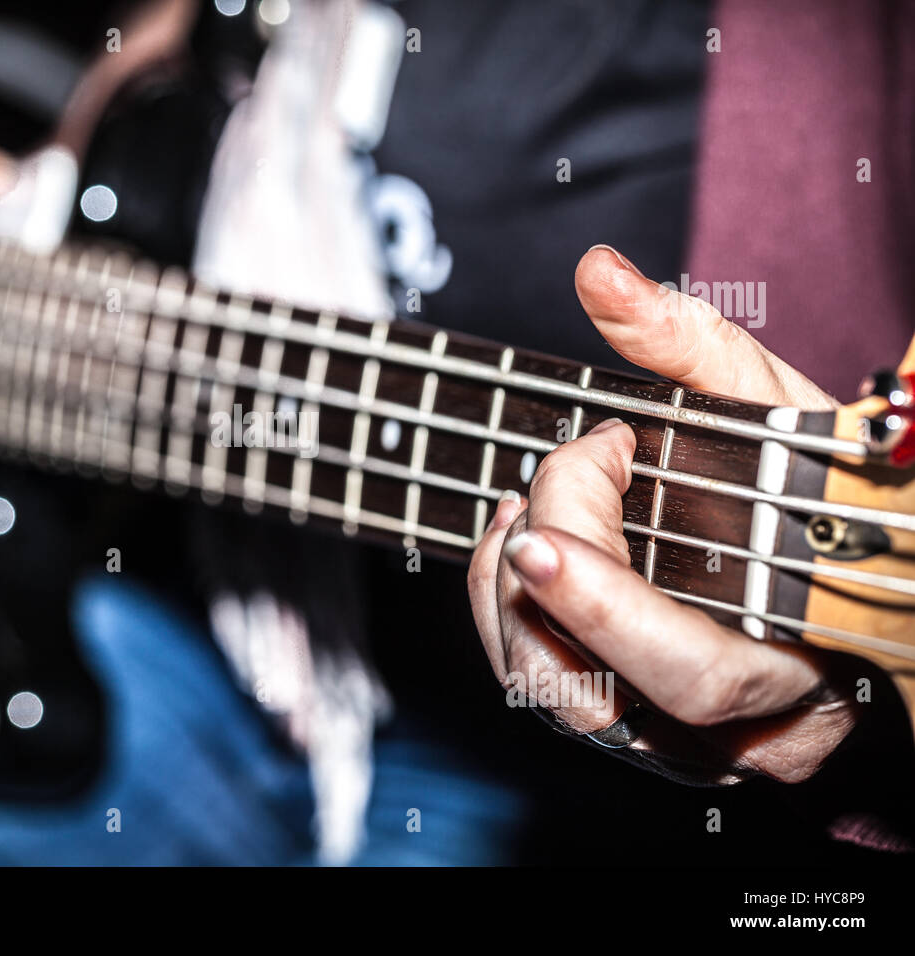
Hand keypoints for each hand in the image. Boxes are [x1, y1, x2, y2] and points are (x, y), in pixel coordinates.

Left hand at [468, 245, 856, 783]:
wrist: (852, 569)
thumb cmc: (826, 496)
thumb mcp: (778, 415)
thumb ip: (690, 347)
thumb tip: (597, 274)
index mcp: (811, 663)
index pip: (695, 670)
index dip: (609, 606)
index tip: (566, 494)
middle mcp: (742, 729)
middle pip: (604, 695)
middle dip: (545, 591)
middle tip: (528, 516)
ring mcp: (680, 740)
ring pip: (560, 706)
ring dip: (511, 604)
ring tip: (525, 517)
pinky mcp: (634, 728)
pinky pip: (548, 695)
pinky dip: (510, 618)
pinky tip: (523, 546)